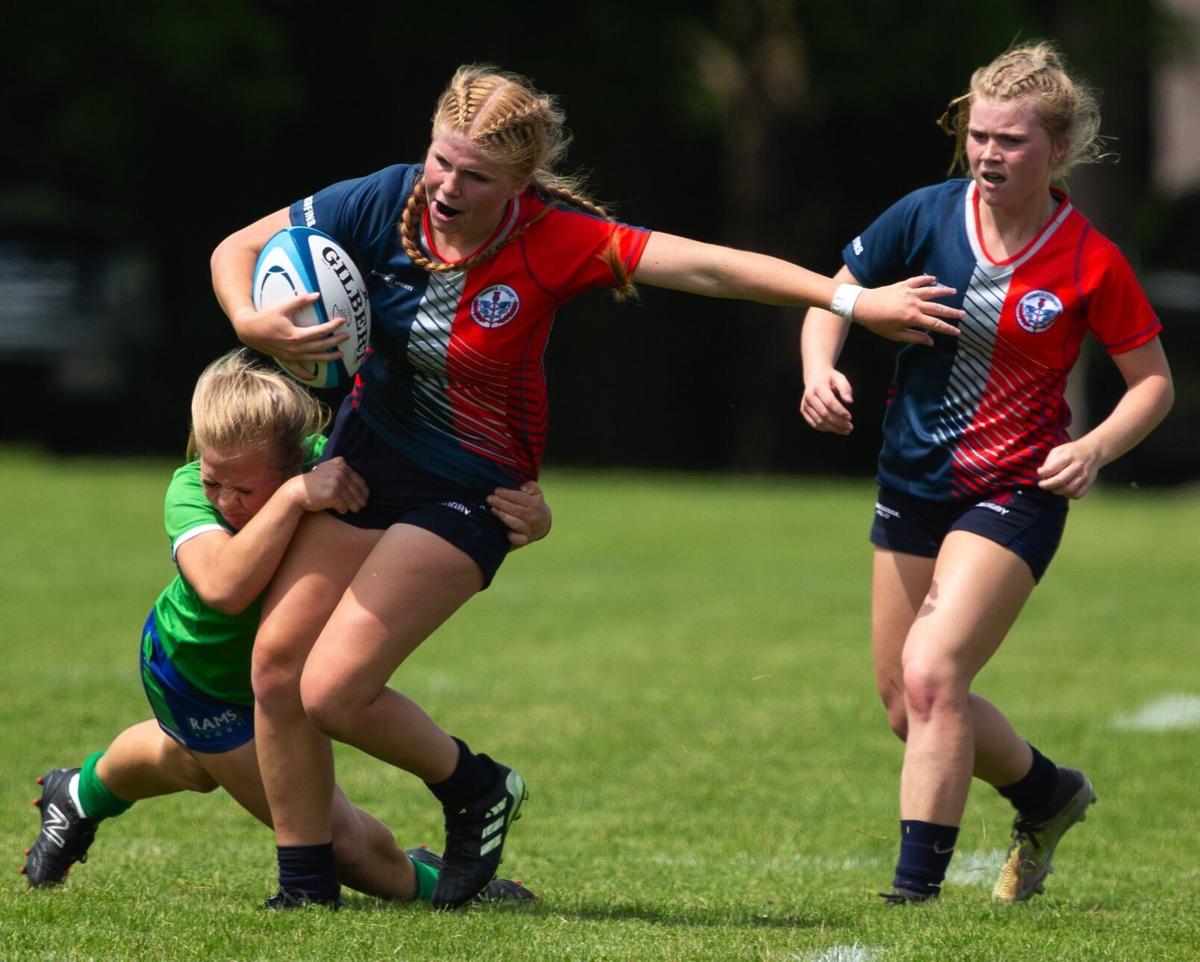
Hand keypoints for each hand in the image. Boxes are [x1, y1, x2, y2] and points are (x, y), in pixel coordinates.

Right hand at [232, 292, 348, 364]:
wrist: (248, 330)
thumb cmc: (265, 316)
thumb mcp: (282, 306)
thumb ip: (300, 300)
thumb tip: (317, 295)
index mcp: (296, 335)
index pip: (320, 331)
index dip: (333, 326)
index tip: (342, 320)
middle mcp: (296, 348)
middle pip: (321, 346)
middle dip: (335, 341)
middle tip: (346, 336)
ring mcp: (291, 356)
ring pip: (314, 358)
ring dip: (329, 357)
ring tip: (341, 354)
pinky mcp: (285, 359)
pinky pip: (298, 369)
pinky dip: (306, 373)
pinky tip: (313, 376)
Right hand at [293, 457, 368, 513]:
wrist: (298, 491)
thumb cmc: (313, 482)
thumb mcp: (325, 467)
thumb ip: (337, 464)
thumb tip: (348, 464)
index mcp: (340, 465)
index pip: (358, 479)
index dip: (364, 489)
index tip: (366, 496)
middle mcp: (340, 472)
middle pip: (356, 490)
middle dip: (360, 499)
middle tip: (363, 506)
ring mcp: (336, 483)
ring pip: (351, 499)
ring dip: (354, 506)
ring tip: (355, 510)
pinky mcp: (332, 495)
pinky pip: (343, 505)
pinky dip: (343, 509)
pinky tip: (341, 511)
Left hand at [488, 481, 551, 547]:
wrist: (544, 524)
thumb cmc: (535, 506)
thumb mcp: (537, 493)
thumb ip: (531, 486)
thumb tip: (523, 488)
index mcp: (535, 504)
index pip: (519, 497)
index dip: (507, 494)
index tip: (496, 490)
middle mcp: (532, 517)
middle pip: (514, 510)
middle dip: (500, 503)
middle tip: (489, 498)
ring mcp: (529, 529)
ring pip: (513, 523)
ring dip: (502, 516)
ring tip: (492, 509)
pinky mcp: (525, 539)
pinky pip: (516, 538)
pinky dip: (509, 535)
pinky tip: (501, 528)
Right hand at [800, 369, 854, 433]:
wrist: (814, 376)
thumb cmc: (830, 378)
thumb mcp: (839, 378)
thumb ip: (845, 388)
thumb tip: (849, 401)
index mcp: (818, 387)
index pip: (829, 402)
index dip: (839, 411)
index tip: (849, 417)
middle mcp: (809, 396)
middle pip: (824, 414)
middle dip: (838, 422)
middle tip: (850, 427)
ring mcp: (805, 404)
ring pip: (819, 421)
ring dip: (833, 428)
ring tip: (846, 430)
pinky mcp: (803, 410)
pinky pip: (814, 424)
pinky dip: (826, 428)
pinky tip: (836, 429)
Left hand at [852, 275, 962, 344]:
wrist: (862, 305)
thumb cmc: (877, 323)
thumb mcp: (894, 335)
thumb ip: (914, 337)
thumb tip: (931, 342)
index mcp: (912, 317)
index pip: (935, 324)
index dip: (947, 328)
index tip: (957, 332)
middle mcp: (914, 303)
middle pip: (938, 307)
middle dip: (951, 311)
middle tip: (963, 314)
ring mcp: (909, 292)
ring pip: (931, 291)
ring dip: (944, 291)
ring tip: (954, 292)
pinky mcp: (903, 285)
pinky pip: (918, 280)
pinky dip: (927, 279)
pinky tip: (934, 279)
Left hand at [1037, 439, 1100, 498]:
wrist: (1093, 451)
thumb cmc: (1072, 451)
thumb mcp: (1058, 450)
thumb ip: (1049, 461)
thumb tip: (1042, 474)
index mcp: (1068, 457)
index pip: (1051, 469)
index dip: (1042, 473)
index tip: (1040, 473)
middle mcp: (1077, 466)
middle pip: (1060, 481)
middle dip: (1047, 485)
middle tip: (1042, 485)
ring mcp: (1084, 475)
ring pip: (1068, 490)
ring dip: (1057, 491)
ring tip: (1053, 487)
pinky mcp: (1089, 482)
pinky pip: (1077, 494)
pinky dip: (1068, 495)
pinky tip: (1064, 490)